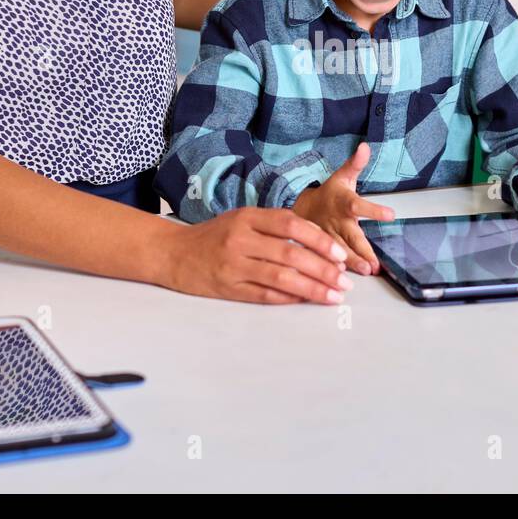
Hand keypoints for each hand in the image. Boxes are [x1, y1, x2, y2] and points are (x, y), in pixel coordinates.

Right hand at [161, 207, 352, 304]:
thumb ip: (274, 226)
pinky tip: (306, 302)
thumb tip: (316, 241)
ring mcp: (233, 265)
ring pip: (280, 278)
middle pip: (290, 254)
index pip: (291, 224)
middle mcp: (240, 239)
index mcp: (247, 217)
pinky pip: (264, 295)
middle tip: (344, 282)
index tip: (339, 255)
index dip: (318, 240)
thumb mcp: (242, 219)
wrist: (172, 253)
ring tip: (333, 296)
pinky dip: (289, 299)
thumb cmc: (214, 236)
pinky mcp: (227, 288)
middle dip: (323, 270)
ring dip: (312, 289)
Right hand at [292, 143, 395, 274]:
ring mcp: (327, 236)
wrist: (302, 207)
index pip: (359, 204)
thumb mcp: (342, 177)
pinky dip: (333, 270)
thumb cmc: (329, 194)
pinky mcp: (321, 247)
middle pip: (350, 235)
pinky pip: (327, 260)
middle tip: (374, 263)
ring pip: (340, 251)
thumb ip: (355, 164)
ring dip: (353, 262)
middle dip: (362, 249)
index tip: (390, 214)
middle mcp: (335, 220)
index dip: (374, 209)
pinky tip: (340, 280)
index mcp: (342, 202)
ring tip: (367, 271)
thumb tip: (365, 146)